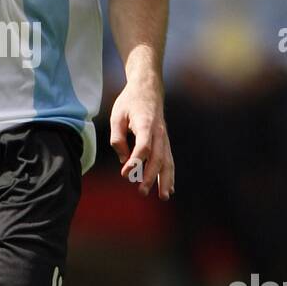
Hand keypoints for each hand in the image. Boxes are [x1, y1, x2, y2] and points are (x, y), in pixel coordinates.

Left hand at [109, 77, 173, 199]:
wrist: (148, 88)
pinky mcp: (165, 142)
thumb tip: (124, 159)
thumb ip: (118, 138)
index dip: (135, 161)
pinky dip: (169, 175)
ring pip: (167, 161)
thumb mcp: (117, 115)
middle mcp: (159, 132)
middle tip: (141, 192)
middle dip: (150, 176)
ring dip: (165, 180)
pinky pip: (169, 160)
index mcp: (146, 123)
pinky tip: (169, 189)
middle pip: (157, 157)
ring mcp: (164, 137)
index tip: (125, 174)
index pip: (143, 146)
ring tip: (163, 197)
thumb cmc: (130, 102)